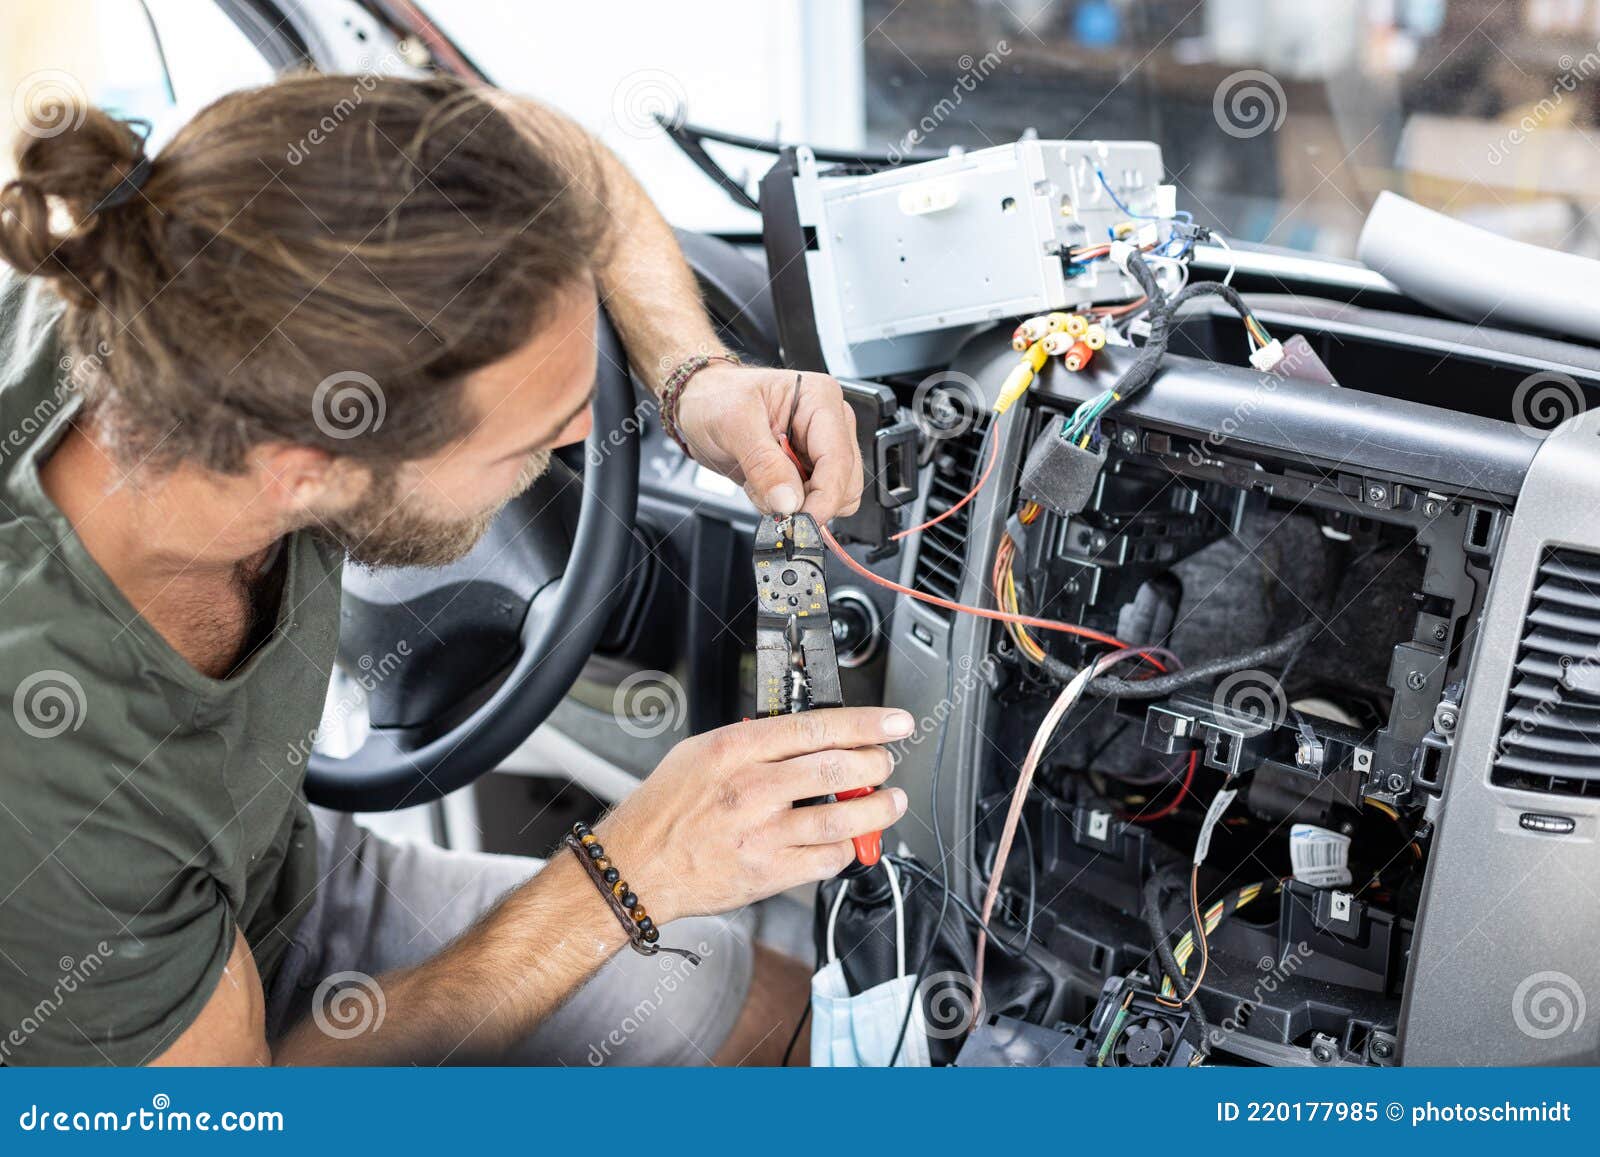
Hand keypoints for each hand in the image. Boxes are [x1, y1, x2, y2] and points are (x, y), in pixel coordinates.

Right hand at [595, 707, 912, 923]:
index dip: (866, 724)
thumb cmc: (665, 809)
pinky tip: (848, 840)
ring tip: (890, 801)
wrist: (635, 867)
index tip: (894, 723)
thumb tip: (806, 734)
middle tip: (885, 764)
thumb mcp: (700, 752)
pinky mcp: (768, 873)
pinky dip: (848, 848)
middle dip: (876, 765)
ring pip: (843, 818)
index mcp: (736, 750)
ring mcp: (762, 834)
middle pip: (838, 769)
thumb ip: (753, 741)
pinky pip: (828, 859)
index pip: (816, 727)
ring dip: (878, 809)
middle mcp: (752, 789)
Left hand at [673, 363, 864, 523]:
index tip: (802, 519)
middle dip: (809, 502)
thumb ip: (764, 464)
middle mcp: (828, 423)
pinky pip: (811, 502)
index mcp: (820, 399)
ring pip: (832, 498)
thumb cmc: (715, 398)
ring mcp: (819, 449)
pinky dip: (787, 506)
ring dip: (796, 505)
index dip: (824, 496)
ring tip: (762, 484)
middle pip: (845, 483)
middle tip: (773, 501)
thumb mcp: (734, 424)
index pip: (838, 459)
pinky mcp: (807, 469)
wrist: (699, 404)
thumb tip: (790, 501)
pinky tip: (765, 486)